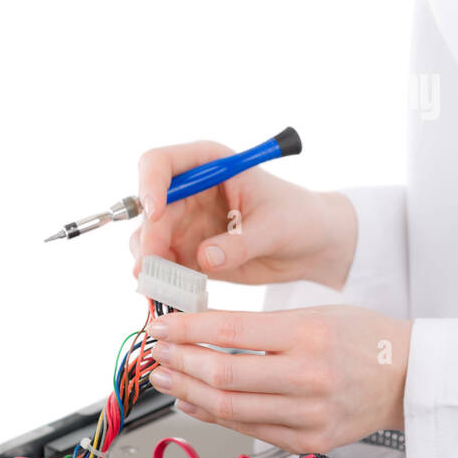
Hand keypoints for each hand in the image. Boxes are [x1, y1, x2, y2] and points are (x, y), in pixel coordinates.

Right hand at [131, 139, 357, 289]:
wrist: (309, 245)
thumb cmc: (298, 219)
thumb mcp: (275, 227)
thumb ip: (241, 242)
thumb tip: (205, 258)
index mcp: (209, 164)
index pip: (160, 163)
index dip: (150, 184)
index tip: (155, 212)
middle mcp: (189, 190)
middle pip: (149, 209)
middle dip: (148, 237)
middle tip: (151, 267)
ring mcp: (185, 222)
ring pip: (148, 238)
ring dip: (148, 261)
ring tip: (158, 285)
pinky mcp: (188, 253)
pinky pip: (163, 265)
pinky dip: (161, 280)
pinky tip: (169, 294)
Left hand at [146, 305, 411, 452]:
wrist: (408, 377)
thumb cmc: (363, 338)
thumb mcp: (316, 313)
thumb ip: (262, 325)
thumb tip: (201, 330)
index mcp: (310, 333)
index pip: (231, 329)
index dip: (187, 329)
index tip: (161, 325)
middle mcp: (309, 376)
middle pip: (224, 374)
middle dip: (180, 362)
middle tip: (156, 353)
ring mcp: (309, 415)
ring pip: (230, 408)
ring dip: (188, 393)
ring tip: (167, 378)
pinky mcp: (309, 441)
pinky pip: (250, 430)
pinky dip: (215, 417)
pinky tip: (195, 404)